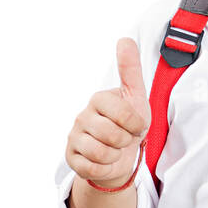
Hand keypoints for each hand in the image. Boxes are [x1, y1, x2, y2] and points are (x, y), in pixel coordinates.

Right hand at [65, 39, 151, 186]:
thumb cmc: (128, 123)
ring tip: (114, 149)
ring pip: (101, 153)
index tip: (136, 125)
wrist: (121, 155)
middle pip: (113, 135)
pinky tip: (104, 161)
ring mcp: (74, 137)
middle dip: (126, 141)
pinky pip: (91, 168)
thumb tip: (124, 39)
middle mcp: (82, 116)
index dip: (137, 125)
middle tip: (124, 138)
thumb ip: (130, 69)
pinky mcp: (71, 158)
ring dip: (115, 155)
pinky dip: (104, 169)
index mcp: (99, 99)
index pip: (125, 114)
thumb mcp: (135, 97)